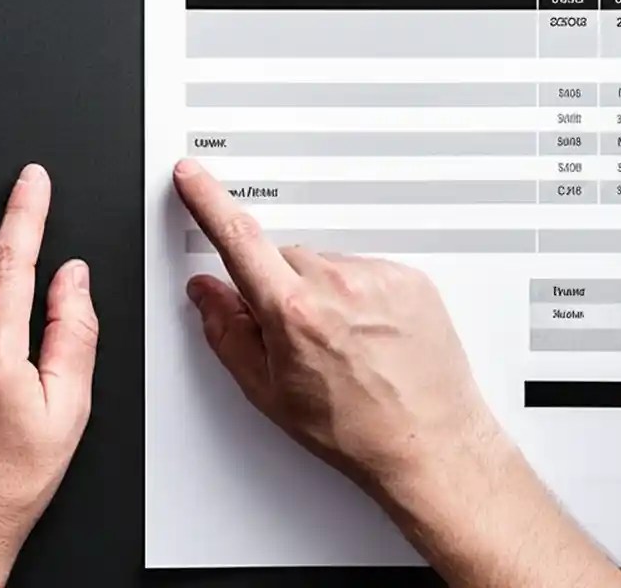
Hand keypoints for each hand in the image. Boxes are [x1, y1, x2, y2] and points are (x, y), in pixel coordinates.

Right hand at [172, 160, 502, 495]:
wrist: (428, 443)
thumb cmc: (354, 431)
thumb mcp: (269, 392)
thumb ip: (229, 333)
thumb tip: (207, 293)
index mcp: (294, 312)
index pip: (238, 239)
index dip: (208, 201)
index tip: (193, 177)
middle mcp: (338, 285)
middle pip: (285, 258)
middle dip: (279, 287)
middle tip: (297, 338)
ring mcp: (378, 278)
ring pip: (327, 265)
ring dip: (323, 292)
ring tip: (343, 344)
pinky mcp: (410, 279)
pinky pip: (366, 271)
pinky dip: (360, 295)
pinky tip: (370, 336)